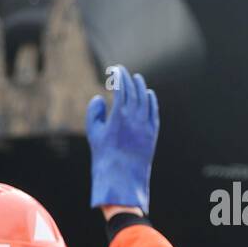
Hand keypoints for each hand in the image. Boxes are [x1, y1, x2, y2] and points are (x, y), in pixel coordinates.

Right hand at [86, 66, 158, 211]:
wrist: (122, 176)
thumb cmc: (104, 155)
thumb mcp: (93, 133)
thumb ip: (94, 112)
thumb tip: (100, 98)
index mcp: (118, 115)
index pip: (121, 88)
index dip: (118, 76)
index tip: (115, 70)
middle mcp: (134, 117)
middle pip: (133, 90)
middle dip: (128, 79)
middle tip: (123, 72)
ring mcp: (146, 125)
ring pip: (145, 99)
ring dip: (141, 87)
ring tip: (137, 79)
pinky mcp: (153, 133)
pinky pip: (154, 112)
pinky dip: (151, 101)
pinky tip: (148, 94)